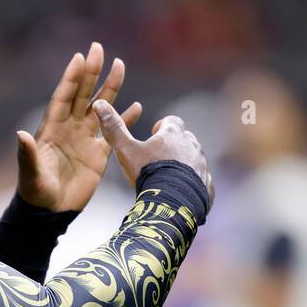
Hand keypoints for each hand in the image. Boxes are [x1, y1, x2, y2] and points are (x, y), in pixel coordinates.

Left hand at [16, 43, 141, 212]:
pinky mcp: (98, 155)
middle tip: (99, 48)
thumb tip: (21, 135)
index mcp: (52, 129)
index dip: (71, 78)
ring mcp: (84, 140)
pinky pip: (113, 133)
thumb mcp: (30, 174)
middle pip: (83, 94)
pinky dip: (124, 120)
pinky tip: (136, 107)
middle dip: (91, 72)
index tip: (79, 57)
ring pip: (100, 108)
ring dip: (110, 88)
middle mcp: (69, 129)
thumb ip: (27, 154)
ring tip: (120, 65)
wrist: (50, 213)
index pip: (63, 97)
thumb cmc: (35, 193)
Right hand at [92, 103, 214, 209]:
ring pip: (194, 160)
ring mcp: (202, 166)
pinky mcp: (207, 185)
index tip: (154, 135)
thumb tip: (100, 103)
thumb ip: (114, 129)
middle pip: (185, 140)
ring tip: (169, 178)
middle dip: (174, 146)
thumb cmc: (148, 173)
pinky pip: (202, 181)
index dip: (162, 127)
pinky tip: (181, 193)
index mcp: (174, 134)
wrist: (172, 202)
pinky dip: (193, 184)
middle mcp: (192, 146)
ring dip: (184, 165)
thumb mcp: (126, 150)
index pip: (172, 121)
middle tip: (159, 159)